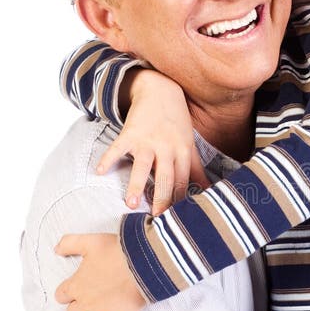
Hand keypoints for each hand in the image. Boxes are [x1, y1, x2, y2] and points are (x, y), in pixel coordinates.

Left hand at [55, 233, 146, 310]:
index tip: (75, 289)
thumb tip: (56, 249)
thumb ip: (69, 243)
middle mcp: (86, 304)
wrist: (142, 263)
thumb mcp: (90, 241)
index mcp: (76, 286)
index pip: (61, 296)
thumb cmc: (116, 252)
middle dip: (79, 308)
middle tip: (89, 300)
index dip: (67, 293)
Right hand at [96, 69, 208, 214]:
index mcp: (183, 152)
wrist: (160, 90)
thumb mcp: (189, 144)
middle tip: (157, 220)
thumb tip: (209, 190)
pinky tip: (100, 171)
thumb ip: (196, 169)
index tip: (176, 220)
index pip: (183, 181)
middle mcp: (167, 147)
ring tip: (131, 203)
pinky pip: (118, 147)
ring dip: (137, 184)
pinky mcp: (130, 132)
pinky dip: (108, 158)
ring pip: (143, 165)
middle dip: (162, 198)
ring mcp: (148, 140)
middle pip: (166, 177)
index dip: (180, 201)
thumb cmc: (177, 122)